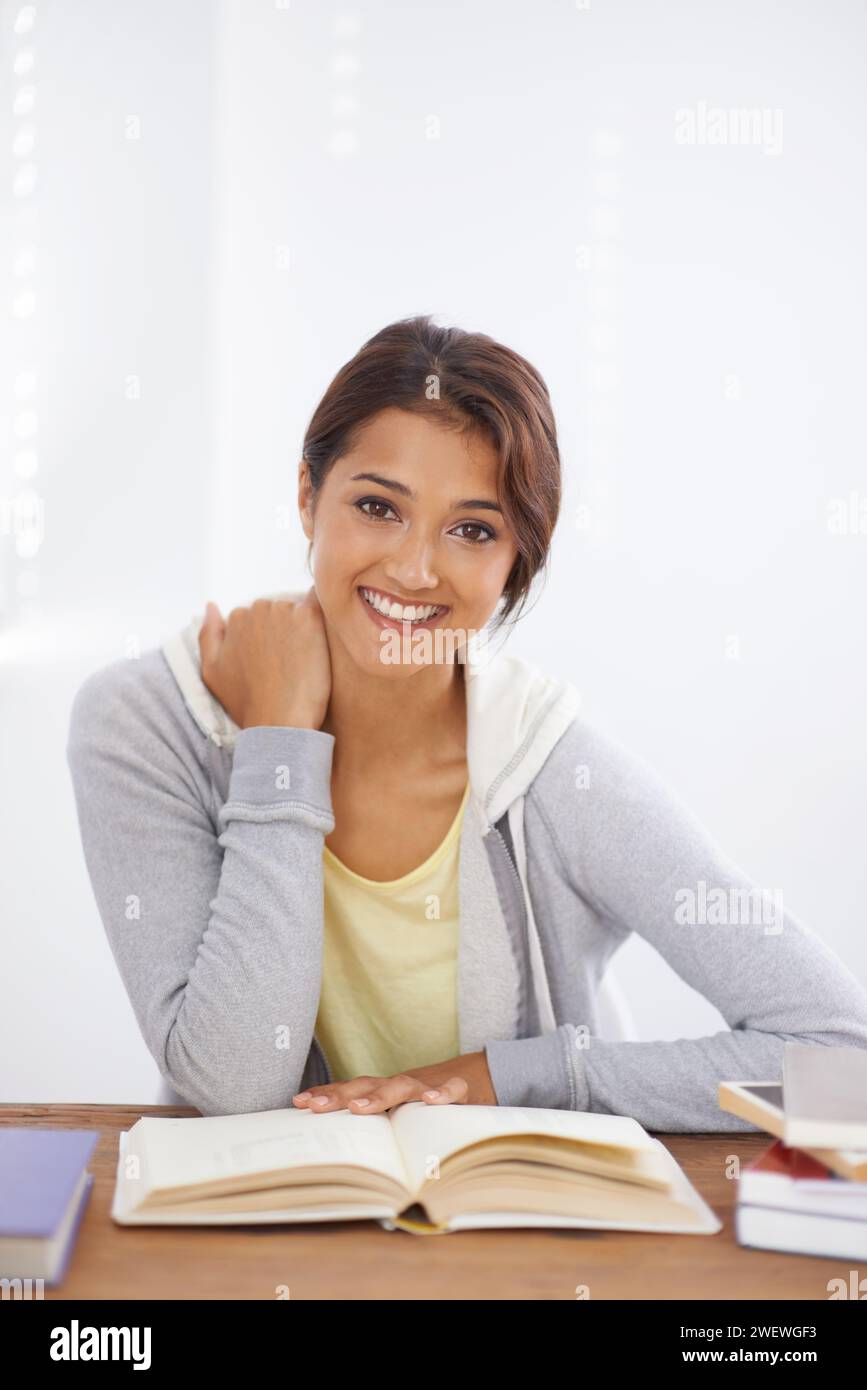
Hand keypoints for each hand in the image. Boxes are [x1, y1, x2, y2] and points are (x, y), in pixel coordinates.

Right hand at [199, 589, 331, 730]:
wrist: (278, 720)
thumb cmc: (246, 702)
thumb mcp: (212, 671)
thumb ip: (208, 635)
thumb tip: (211, 605)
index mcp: (236, 618)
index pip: (257, 617)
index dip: (269, 639)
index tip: (276, 661)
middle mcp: (258, 607)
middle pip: (278, 610)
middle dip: (286, 630)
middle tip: (293, 663)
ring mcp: (284, 610)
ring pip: (299, 609)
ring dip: (304, 627)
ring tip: (306, 660)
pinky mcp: (309, 617)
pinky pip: (319, 604)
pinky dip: (323, 614)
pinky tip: (325, 636)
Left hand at [292, 1051, 498, 1113]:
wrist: (476, 1077)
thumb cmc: (428, 1105)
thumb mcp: (400, 1116)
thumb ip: (376, 1129)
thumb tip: (340, 1152)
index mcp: (384, 1093)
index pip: (349, 1091)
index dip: (325, 1095)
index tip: (297, 1103)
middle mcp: (401, 1086)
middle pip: (366, 1085)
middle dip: (339, 1096)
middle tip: (316, 1108)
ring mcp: (429, 1085)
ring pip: (402, 1085)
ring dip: (381, 1095)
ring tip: (361, 1108)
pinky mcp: (459, 1089)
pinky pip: (452, 1089)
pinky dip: (442, 1092)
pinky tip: (432, 1100)